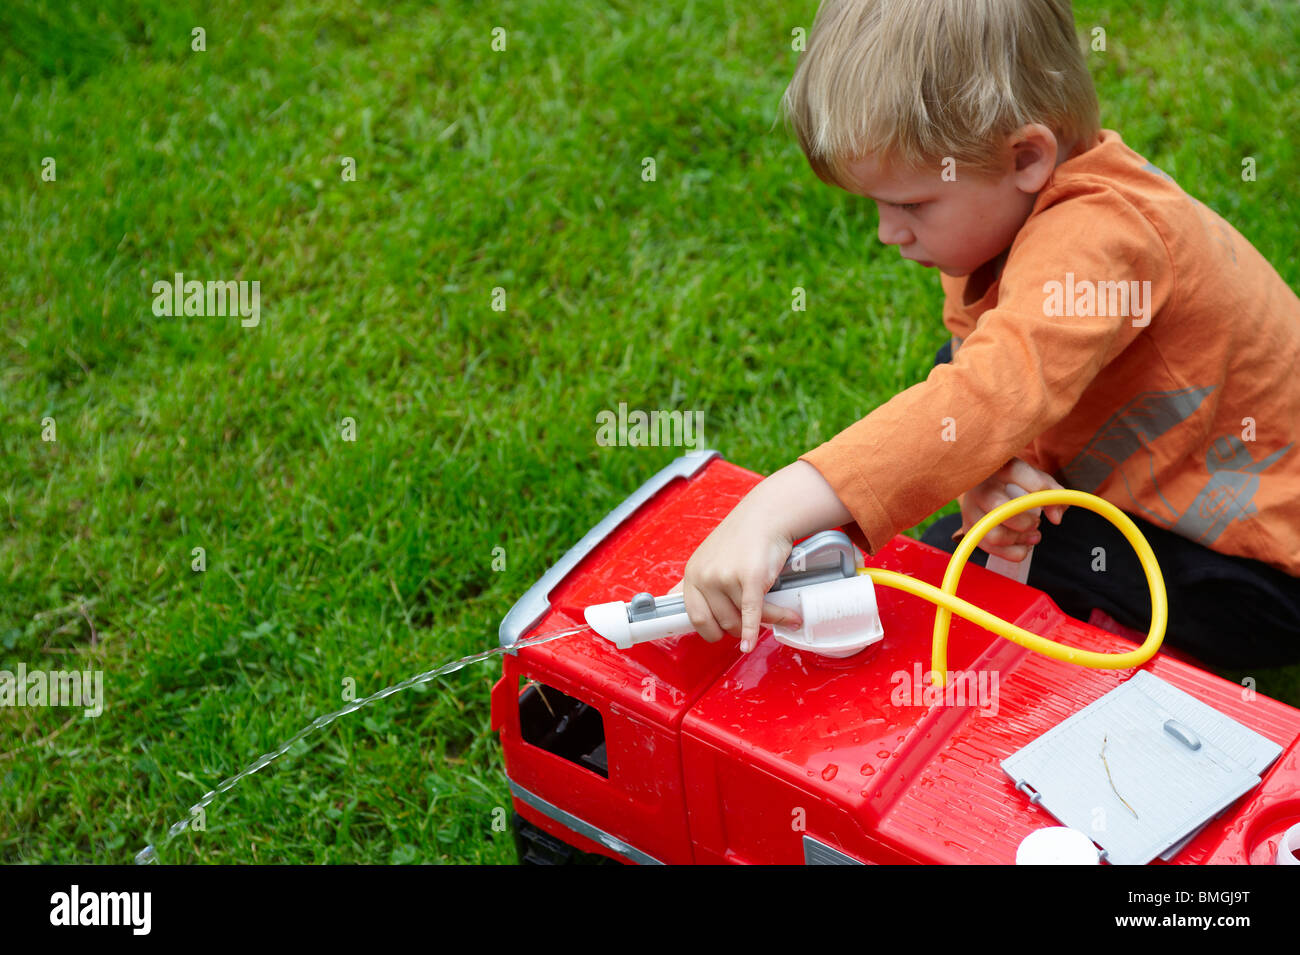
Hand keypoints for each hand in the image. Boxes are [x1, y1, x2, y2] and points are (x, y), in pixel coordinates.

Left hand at [675, 499, 803, 652]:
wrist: (767, 517)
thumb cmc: (742, 537)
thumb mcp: (707, 557)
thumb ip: (691, 581)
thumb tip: (671, 597)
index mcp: (693, 573)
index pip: (694, 616)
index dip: (709, 630)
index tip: (719, 633)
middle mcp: (705, 576)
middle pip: (719, 622)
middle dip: (736, 629)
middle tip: (750, 624)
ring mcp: (726, 578)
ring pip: (739, 619)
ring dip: (758, 624)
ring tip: (774, 615)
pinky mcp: (749, 579)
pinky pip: (751, 615)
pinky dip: (753, 632)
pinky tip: (753, 643)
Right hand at [958, 457, 1067, 561]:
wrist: (984, 484)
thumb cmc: (1014, 482)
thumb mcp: (1035, 478)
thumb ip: (1052, 492)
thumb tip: (1056, 518)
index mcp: (997, 468)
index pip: (1016, 472)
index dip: (1038, 488)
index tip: (1050, 501)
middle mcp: (979, 487)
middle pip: (999, 509)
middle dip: (1025, 523)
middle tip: (1036, 523)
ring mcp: (970, 508)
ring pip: (994, 535)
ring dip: (1019, 540)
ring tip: (1032, 535)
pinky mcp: (968, 527)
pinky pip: (990, 548)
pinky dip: (1012, 552)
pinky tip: (1021, 544)